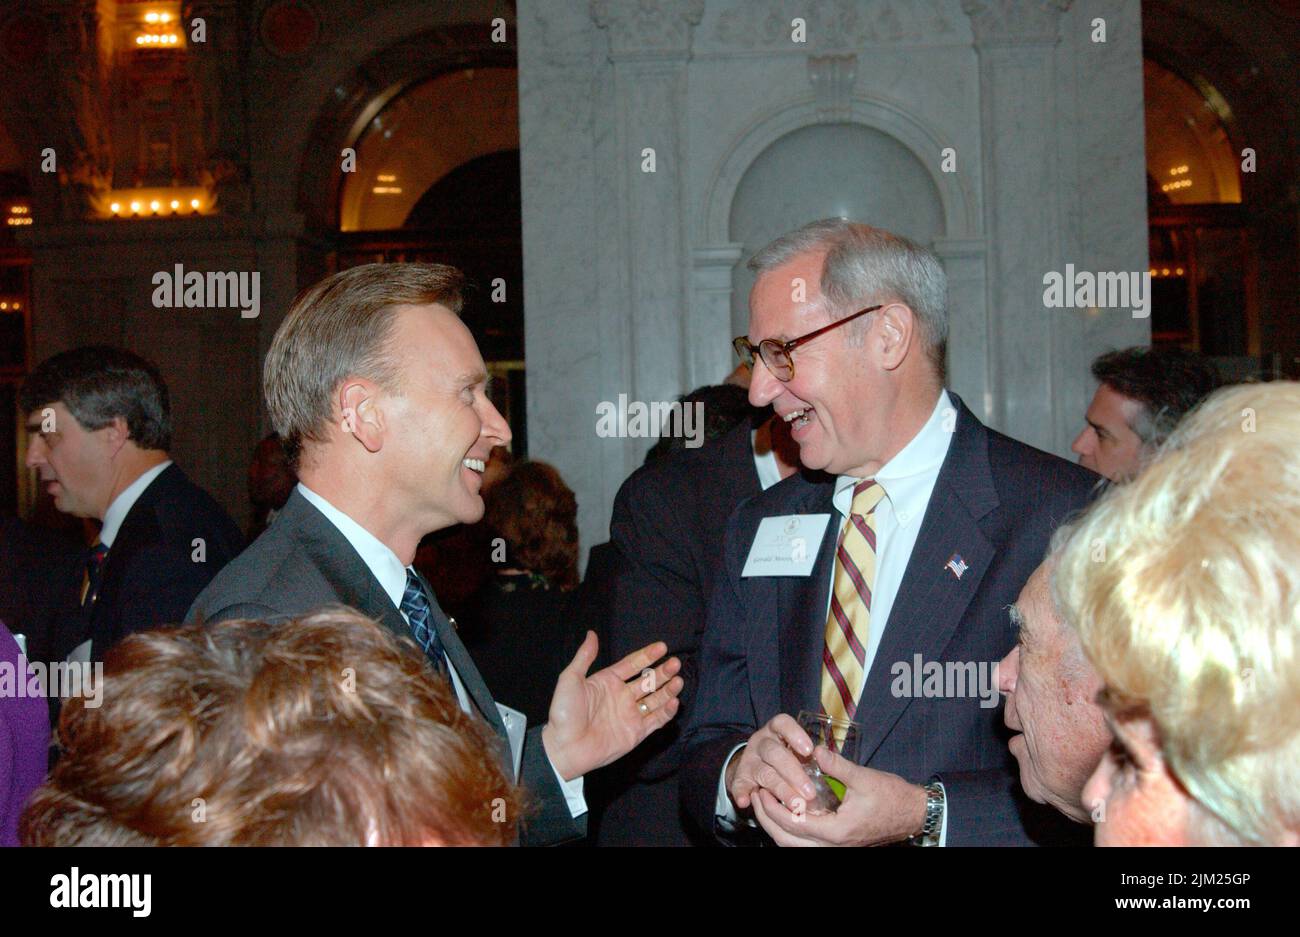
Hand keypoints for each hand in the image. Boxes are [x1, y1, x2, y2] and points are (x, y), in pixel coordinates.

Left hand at [541, 631, 682, 779]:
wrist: (564, 746)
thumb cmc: (564, 712)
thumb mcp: (570, 679)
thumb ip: (584, 657)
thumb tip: (591, 634)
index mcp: (608, 682)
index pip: (633, 664)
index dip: (647, 655)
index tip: (662, 647)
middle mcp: (622, 696)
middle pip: (648, 681)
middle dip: (662, 672)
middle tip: (675, 663)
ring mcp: (630, 715)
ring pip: (656, 699)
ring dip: (668, 690)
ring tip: (678, 680)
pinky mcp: (636, 733)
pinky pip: (656, 720)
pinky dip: (667, 712)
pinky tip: (674, 702)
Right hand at [725, 713, 815, 811]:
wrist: (754, 766)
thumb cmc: (787, 756)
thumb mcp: (797, 749)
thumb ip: (811, 755)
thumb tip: (831, 761)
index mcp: (776, 731)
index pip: (782, 723)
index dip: (795, 734)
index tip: (809, 750)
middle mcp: (761, 742)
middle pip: (774, 753)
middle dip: (793, 773)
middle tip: (810, 793)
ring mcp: (750, 760)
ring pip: (764, 772)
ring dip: (779, 789)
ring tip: (795, 805)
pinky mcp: (740, 777)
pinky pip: (738, 785)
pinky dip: (741, 793)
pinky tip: (745, 803)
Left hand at [749, 745, 927, 845]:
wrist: (913, 814)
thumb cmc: (892, 797)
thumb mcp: (864, 777)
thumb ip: (836, 765)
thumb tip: (815, 750)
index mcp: (836, 831)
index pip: (793, 824)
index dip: (772, 808)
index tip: (761, 790)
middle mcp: (833, 846)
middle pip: (787, 841)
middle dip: (767, 820)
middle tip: (755, 798)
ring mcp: (836, 848)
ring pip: (794, 847)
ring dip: (776, 828)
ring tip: (765, 805)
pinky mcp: (839, 845)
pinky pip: (805, 845)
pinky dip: (790, 833)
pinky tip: (786, 815)